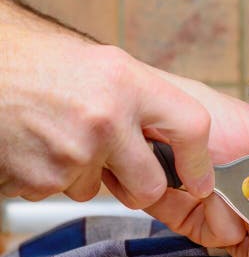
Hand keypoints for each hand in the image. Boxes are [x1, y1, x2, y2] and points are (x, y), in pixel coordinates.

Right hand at [0, 9, 214, 206]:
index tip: (199, 180)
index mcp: (129, 83)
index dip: (199, 162)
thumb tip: (184, 141)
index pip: (191, 128)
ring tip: (62, 135)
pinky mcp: (42, 179)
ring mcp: (73, 152)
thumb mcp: (108, 67)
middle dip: (139, 185)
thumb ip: (148, 102)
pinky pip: (63, 192)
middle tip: (121, 167)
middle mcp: (106, 118)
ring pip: (99, 189)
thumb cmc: (43, 64)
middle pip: (150, 185)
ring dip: (85, 173)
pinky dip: (52, 175)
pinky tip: (40, 144)